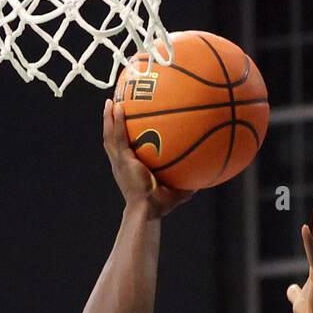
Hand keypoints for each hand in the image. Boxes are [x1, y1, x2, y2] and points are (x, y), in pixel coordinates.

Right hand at [103, 99, 193, 219]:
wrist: (146, 211)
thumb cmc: (159, 206)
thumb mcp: (176, 191)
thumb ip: (187, 183)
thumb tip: (204, 179)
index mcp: (129, 169)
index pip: (124, 149)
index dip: (122, 136)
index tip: (126, 123)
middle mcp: (121, 164)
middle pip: (112, 138)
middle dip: (111, 122)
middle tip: (114, 104)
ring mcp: (119, 161)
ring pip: (110, 135)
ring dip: (108, 118)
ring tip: (111, 101)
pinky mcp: (121, 160)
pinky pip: (117, 136)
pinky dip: (116, 121)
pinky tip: (119, 107)